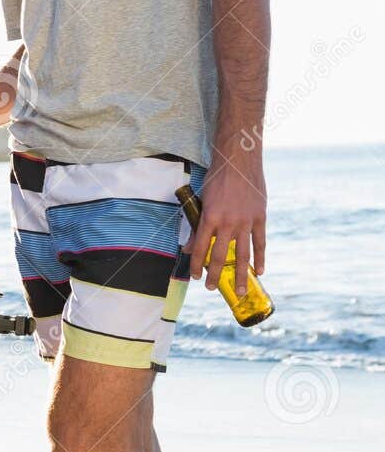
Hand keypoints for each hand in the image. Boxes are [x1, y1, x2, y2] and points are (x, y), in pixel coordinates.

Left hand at [188, 156, 266, 293]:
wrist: (239, 160)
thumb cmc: (217, 178)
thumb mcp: (202, 201)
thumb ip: (198, 226)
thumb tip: (190, 247)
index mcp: (210, 218)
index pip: (200, 249)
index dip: (196, 265)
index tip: (196, 277)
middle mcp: (227, 223)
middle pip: (220, 257)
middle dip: (215, 276)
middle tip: (211, 288)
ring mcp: (246, 222)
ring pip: (243, 255)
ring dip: (241, 276)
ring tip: (240, 292)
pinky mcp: (260, 218)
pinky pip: (260, 243)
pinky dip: (261, 258)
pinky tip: (260, 272)